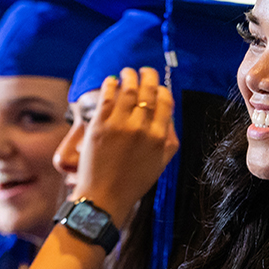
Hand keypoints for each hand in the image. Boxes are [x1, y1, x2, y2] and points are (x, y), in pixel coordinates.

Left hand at [72, 67, 177, 226]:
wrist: (105, 197)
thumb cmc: (133, 182)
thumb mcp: (161, 163)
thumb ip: (169, 138)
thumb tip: (168, 115)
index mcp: (158, 137)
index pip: (165, 102)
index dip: (162, 90)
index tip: (158, 88)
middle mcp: (141, 128)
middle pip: (148, 91)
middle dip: (148, 76)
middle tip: (145, 71)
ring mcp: (119, 125)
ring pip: (128, 90)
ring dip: (129, 76)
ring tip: (128, 72)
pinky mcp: (99, 125)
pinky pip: (106, 97)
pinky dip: (110, 85)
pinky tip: (111, 81)